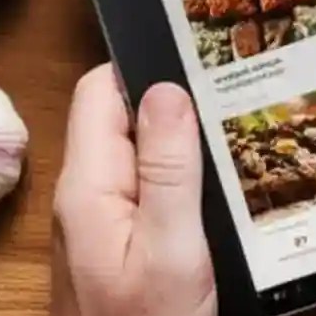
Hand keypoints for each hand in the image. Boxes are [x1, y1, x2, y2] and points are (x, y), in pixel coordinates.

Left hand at [52, 65, 216, 315]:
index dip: (147, 71)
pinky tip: (213, 192)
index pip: (101, 92)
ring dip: (179, 146)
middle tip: (232, 103)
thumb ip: (168, 169)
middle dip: (172, 106)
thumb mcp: (171, 249)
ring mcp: (96, 221)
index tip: (201, 66)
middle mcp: (83, 195)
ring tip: (231, 140)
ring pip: (136, 154)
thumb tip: (166, 89)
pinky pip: (142, 190)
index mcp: (89, 186)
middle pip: (120, 119)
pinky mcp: (114, 244)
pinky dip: (177, 182)